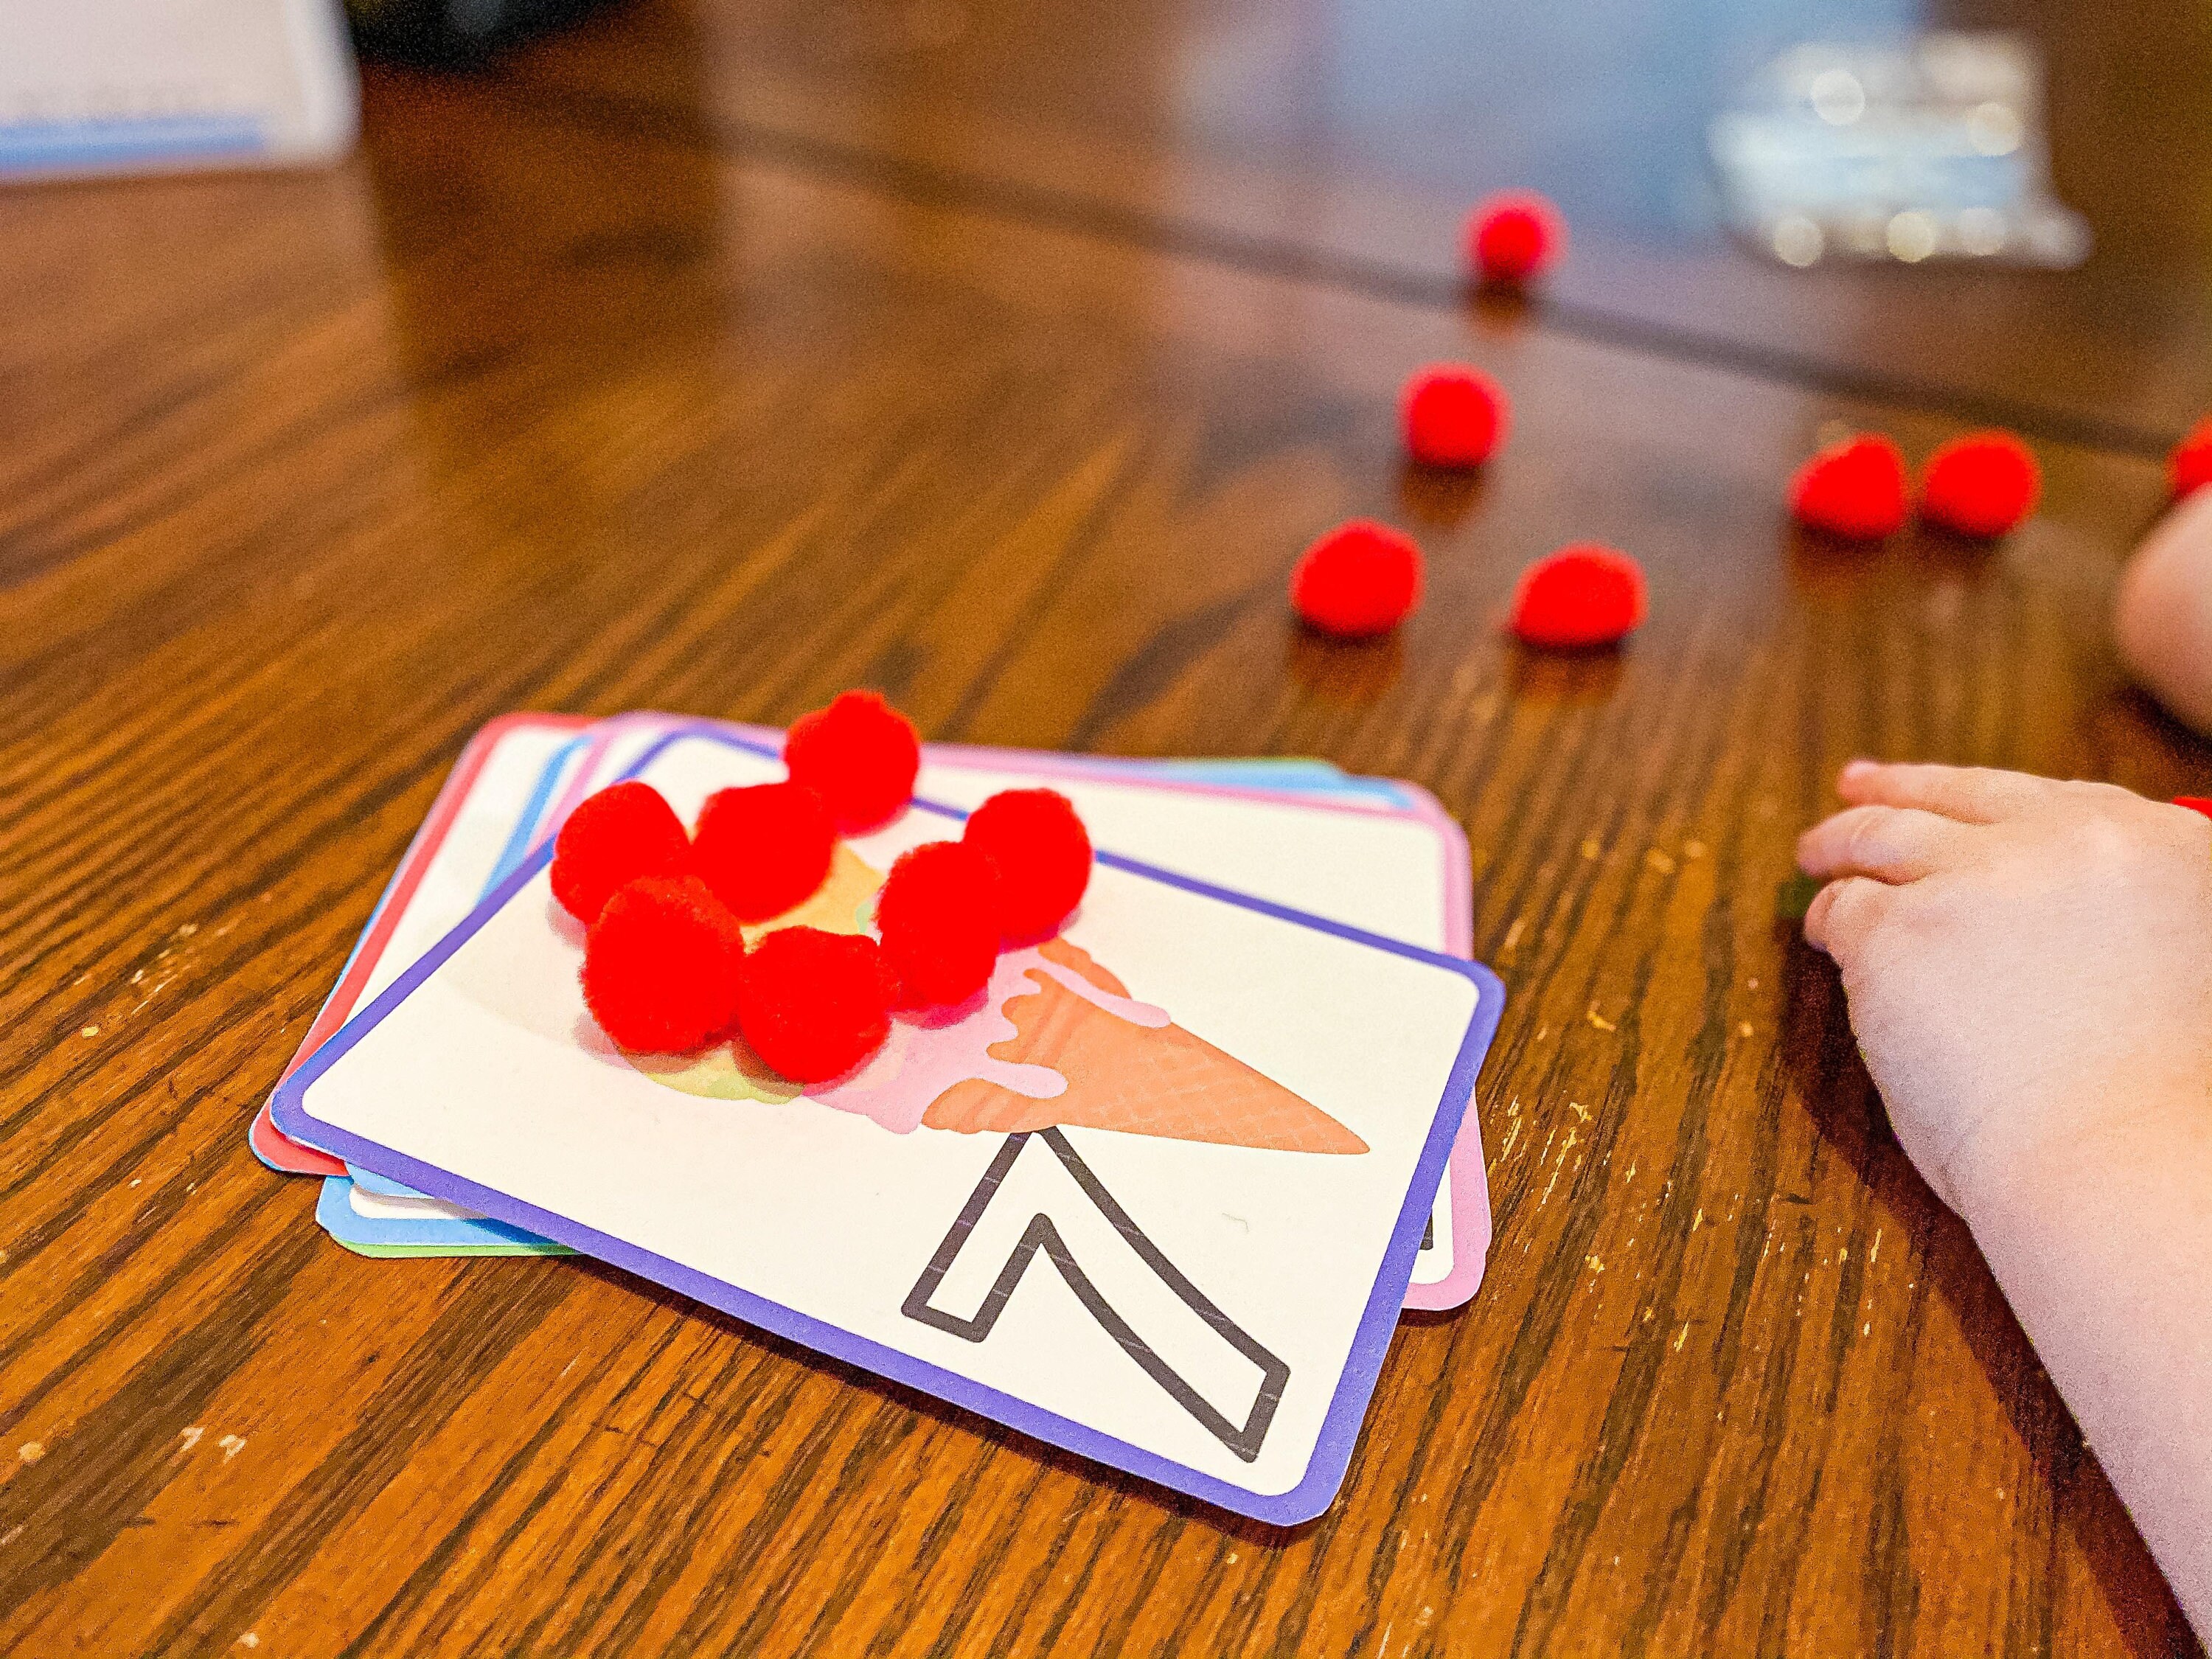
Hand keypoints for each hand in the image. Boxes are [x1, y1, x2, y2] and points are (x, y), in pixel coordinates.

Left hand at [1796, 761, 2211, 1216]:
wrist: (2123, 1159)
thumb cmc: (2162, 1107)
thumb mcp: (2191, 973)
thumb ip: (2128, 920)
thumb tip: (2077, 921)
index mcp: (2161, 847)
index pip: (2058, 800)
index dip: (1992, 799)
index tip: (1955, 795)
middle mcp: (2067, 841)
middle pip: (1961, 798)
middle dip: (1901, 789)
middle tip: (1857, 786)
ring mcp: (1975, 880)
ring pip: (1884, 837)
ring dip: (1842, 840)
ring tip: (1815, 853)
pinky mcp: (1898, 932)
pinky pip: (1846, 908)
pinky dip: (1829, 919)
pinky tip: (1822, 934)